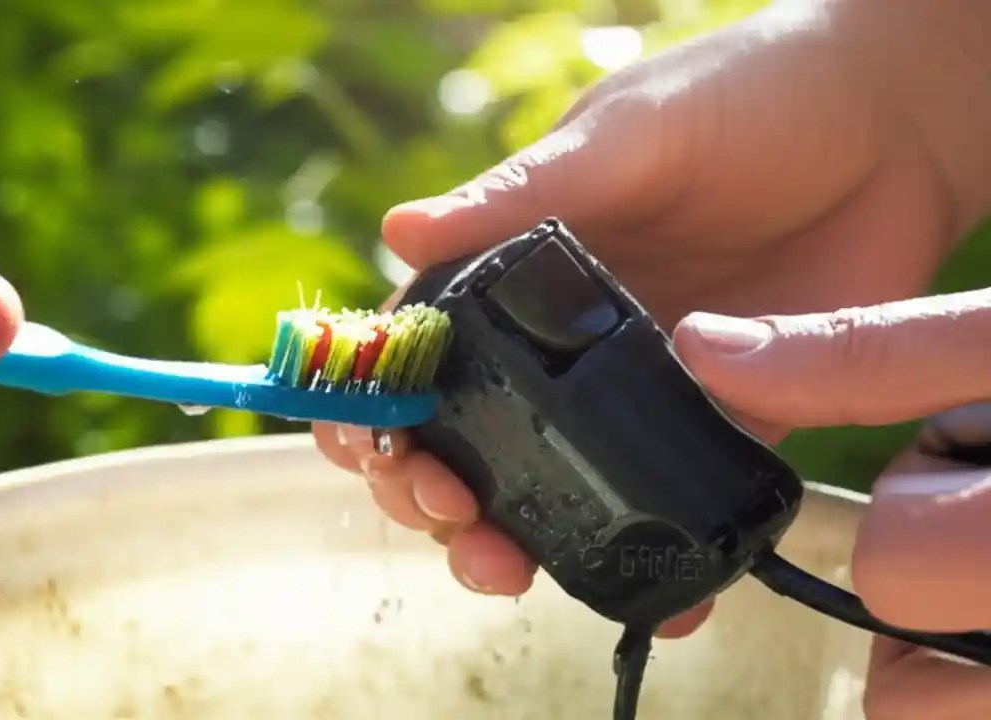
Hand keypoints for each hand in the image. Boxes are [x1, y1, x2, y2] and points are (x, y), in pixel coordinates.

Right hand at [314, 0, 990, 638]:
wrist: (887, 123)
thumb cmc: (736, 95)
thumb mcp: (622, 136)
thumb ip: (521, 194)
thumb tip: (398, 228)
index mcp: (512, 273)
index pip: (416, 351)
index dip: (374, 404)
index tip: (374, 442)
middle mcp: (558, 344)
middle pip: (464, 439)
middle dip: (430, 493)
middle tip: (448, 512)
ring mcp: (633, 392)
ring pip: (549, 489)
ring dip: (516, 540)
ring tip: (511, 567)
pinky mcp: (719, 422)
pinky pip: (675, 505)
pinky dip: (659, 567)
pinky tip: (655, 600)